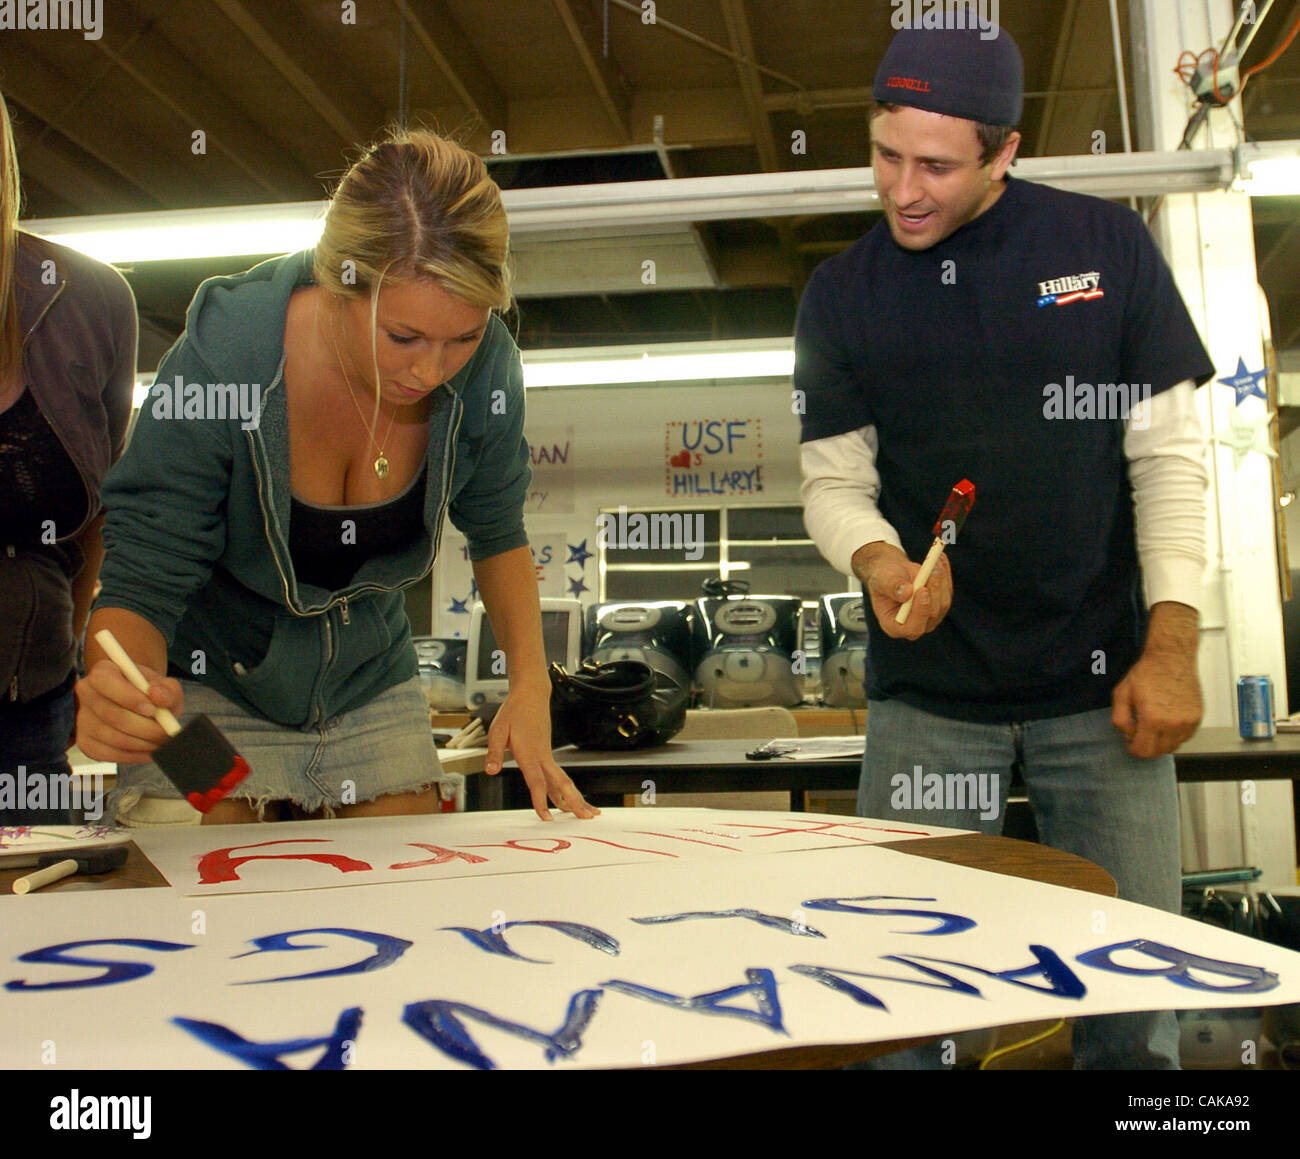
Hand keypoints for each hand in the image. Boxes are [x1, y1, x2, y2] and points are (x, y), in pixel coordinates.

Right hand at [75, 660, 183, 763]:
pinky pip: (110, 754)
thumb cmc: (151, 694)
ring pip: (113, 737)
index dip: (129, 697)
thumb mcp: (165, 686)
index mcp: (103, 672)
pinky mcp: (85, 743)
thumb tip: (157, 696)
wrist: (140, 706)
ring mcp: (82, 719)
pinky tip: (149, 751)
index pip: (105, 682)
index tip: (153, 710)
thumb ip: (167, 689)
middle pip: (113, 715)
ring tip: (161, 742)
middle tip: (166, 733)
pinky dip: (134, 755)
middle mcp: (86, 693)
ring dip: (143, 743)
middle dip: (145, 728)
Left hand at [484, 686, 599, 820]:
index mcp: (529, 754)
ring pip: (563, 780)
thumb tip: (491, 771)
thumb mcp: (497, 730)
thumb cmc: (514, 712)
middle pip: (560, 783)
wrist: (531, 695)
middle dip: (573, 802)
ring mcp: (547, 755)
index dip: (540, 801)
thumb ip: (494, 752)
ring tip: (588, 812)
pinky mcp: (547, 753)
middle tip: (586, 817)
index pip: (537, 782)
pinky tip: (569, 798)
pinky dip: (566, 789)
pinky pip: (558, 775)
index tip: (546, 817)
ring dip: (576, 797)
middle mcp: (542, 756)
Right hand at [853, 541, 952, 640]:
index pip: (913, 628)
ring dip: (940, 579)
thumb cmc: (883, 579)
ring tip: (934, 558)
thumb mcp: (881, 580)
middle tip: (931, 567)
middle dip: (933, 589)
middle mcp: (914, 626)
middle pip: (932, 613)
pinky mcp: (940, 606)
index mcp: (894, 626)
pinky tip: (940, 560)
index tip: (922, 590)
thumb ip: (891, 586)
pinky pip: (947, 591)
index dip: (920, 611)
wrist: (892, 574)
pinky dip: (945, 574)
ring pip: (943, 602)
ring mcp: (929, 618)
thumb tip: (908, 592)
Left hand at [1111, 605, 1202, 757]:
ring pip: (1173, 747)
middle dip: (1146, 747)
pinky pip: (1185, 737)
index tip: (1130, 740)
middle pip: (1158, 752)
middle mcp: (1173, 725)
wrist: (1171, 659)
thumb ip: (1120, 719)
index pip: (1143, 751)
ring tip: (1153, 725)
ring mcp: (1188, 722)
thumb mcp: (1121, 694)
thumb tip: (1128, 735)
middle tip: (1139, 732)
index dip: (1132, 748)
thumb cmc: (1146, 674)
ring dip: (1161, 742)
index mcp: (1152, 720)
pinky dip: (1175, 735)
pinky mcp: (1197, 718)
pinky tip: (1166, 721)